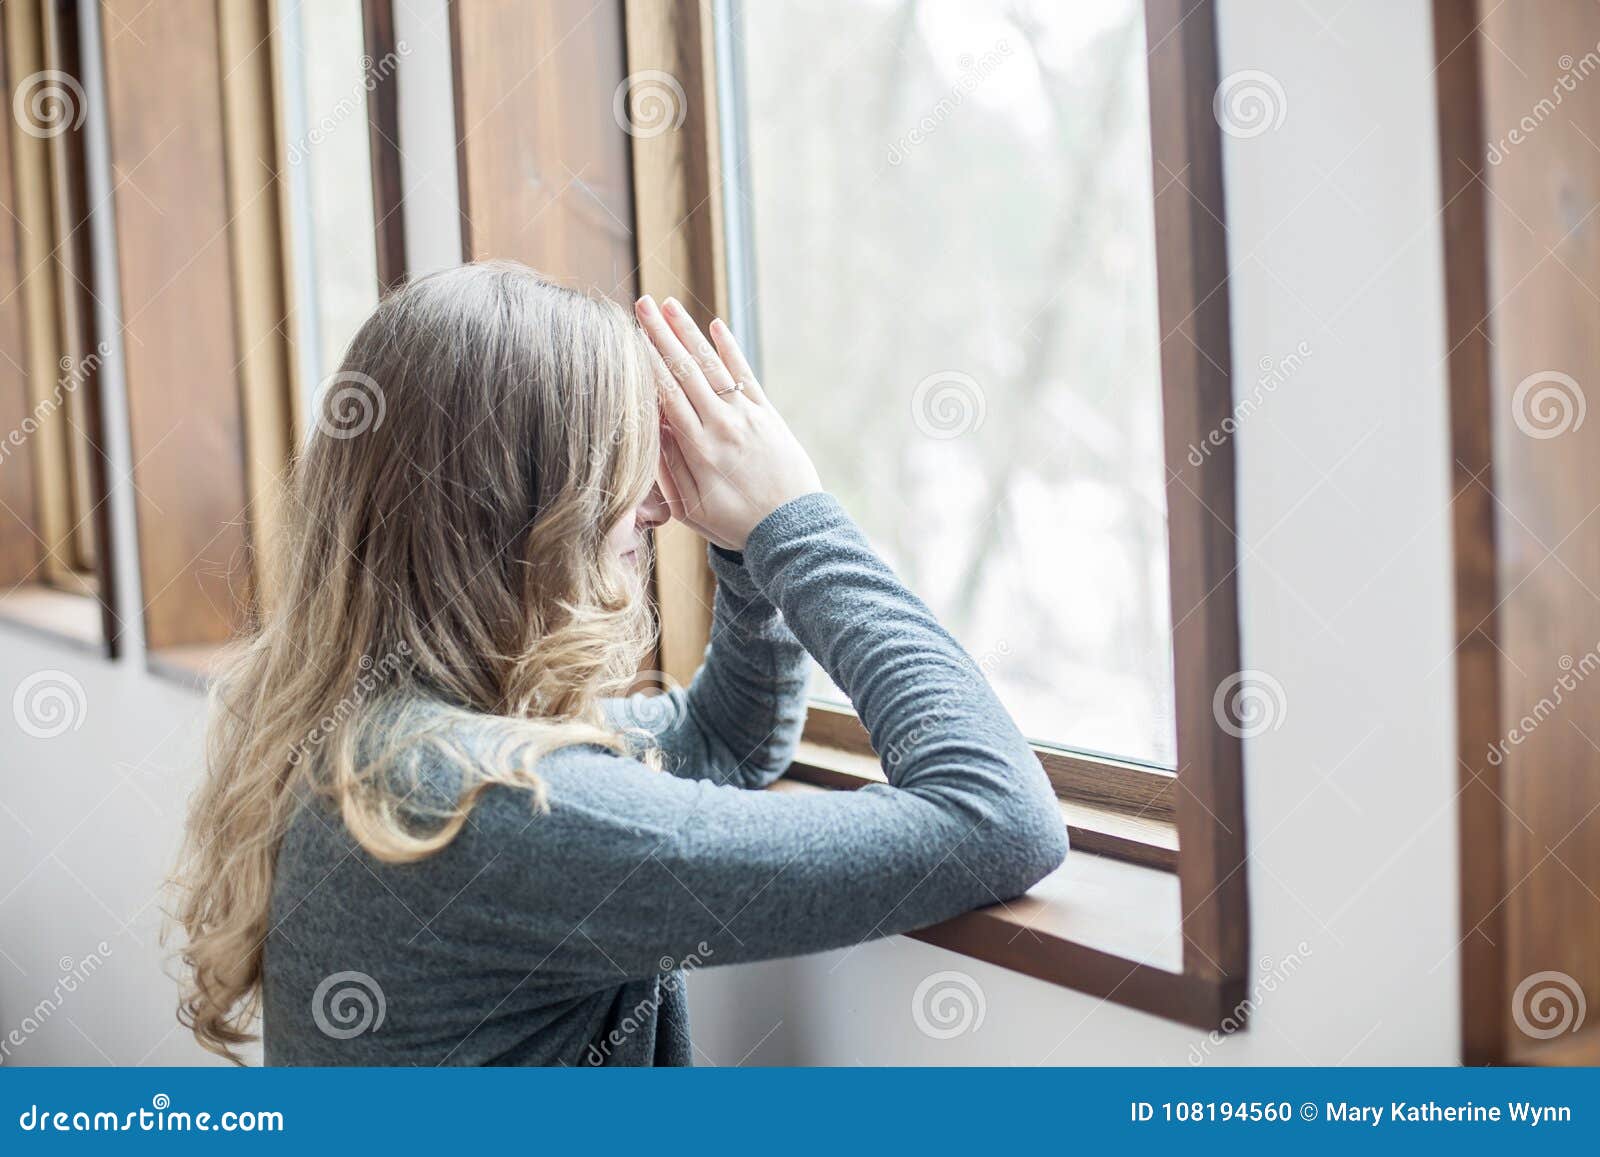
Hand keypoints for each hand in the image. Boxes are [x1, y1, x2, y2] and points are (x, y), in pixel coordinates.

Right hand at [634, 295, 820, 551]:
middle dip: (661, 334)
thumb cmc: (736, 525)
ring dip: (690, 333)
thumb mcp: (692, 509)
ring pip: (713, 366)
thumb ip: (669, 468)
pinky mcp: (769, 415)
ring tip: (669, 305)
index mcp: (698, 449)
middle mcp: (722, 425)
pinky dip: (730, 349)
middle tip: (641, 303)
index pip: (666, 393)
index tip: (628, 334)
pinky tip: (716, 326)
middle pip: (685, 370)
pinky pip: (745, 375)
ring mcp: (747, 416)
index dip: (646, 361)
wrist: (792, 530)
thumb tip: (651, 428)